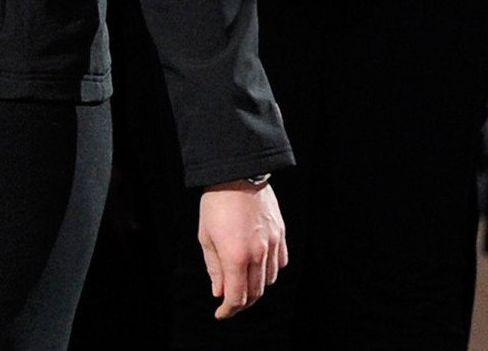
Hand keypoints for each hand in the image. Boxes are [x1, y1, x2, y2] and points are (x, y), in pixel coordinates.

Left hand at [199, 180, 287, 319]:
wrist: (237, 174)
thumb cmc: (216, 204)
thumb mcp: (206, 237)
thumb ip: (214, 268)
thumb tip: (219, 292)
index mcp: (235, 256)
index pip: (237, 297)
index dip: (228, 310)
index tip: (221, 313)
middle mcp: (258, 254)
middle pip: (255, 293)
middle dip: (242, 303)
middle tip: (230, 303)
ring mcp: (272, 244)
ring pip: (269, 280)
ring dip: (256, 289)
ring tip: (243, 285)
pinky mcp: (280, 234)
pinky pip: (281, 263)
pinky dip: (270, 272)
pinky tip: (260, 269)